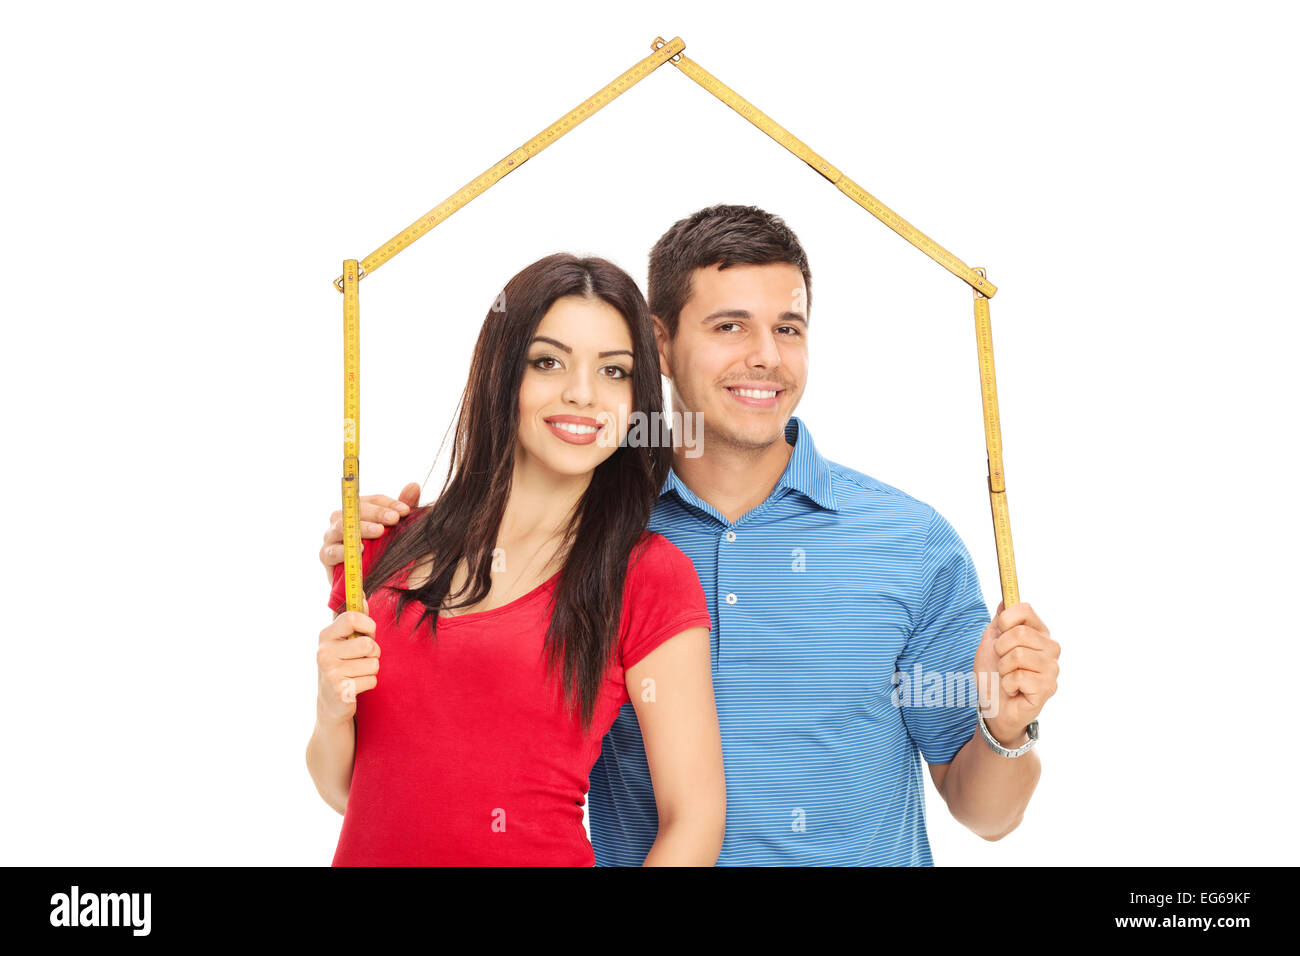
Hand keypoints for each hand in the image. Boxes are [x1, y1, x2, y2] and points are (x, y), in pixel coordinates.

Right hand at [317, 594, 379, 723]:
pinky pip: (372, 680)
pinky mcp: (341, 690)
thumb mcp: (343, 642)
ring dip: (371, 670)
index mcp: (326, 636)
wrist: (331, 704)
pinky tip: (356, 686)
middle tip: (361, 660)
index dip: (368, 626)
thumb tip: (362, 595)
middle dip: (373, 653)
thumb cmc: (342, 666)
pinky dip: (369, 684)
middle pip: (368, 644)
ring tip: (357, 674)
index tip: (367, 634)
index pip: (353, 618)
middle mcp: (324, 652)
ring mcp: (331, 672)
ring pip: (373, 663)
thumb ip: (354, 620)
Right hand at [320, 482, 420, 579]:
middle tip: (394, 519)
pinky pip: (331, 551)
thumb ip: (403, 509)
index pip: (372, 500)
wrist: (369, 583)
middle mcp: (342, 520)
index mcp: (359, 511)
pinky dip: (344, 550)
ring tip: (379, 531)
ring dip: (361, 528)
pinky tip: (360, 550)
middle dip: (376, 513)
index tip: (405, 511)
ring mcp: (332, 538)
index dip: (388, 503)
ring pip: (341, 527)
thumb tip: (414, 486)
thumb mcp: (396, 532)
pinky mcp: (326, 557)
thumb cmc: (381, 553)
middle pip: (354, 510)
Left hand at [973, 601, 1059, 746]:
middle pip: (1020, 633)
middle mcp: (1050, 648)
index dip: (1005, 619)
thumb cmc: (992, 674)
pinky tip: (1014, 690)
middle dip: (1000, 649)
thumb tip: (1005, 599)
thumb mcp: (990, 642)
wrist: (992, 706)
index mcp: (1038, 632)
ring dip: (1003, 669)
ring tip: (1007, 677)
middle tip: (1002, 662)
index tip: (999, 633)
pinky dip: (1008, 685)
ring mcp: (1052, 669)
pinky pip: (1019, 677)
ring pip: (1019, 656)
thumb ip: (1000, 621)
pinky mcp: (1049, 688)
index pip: (1025, 609)